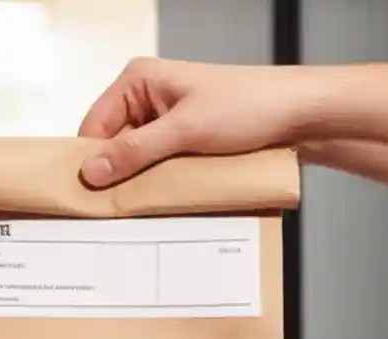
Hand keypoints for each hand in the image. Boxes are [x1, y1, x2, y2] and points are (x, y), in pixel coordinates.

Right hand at [78, 57, 321, 186]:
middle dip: (116, 175)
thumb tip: (91, 171)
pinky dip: (158, 182)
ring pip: (135, 159)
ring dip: (140, 182)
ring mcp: (166, 119)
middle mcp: (147, 97)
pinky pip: (158, 165)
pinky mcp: (184, 139)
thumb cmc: (248, 106)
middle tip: (114, 210)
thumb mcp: (185, 131)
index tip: (86, 199)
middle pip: (112, 145)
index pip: (93, 126)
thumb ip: (135, 151)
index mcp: (138, 80)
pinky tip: (163, 199)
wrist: (300, 115)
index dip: (89, 161)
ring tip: (142, 205)